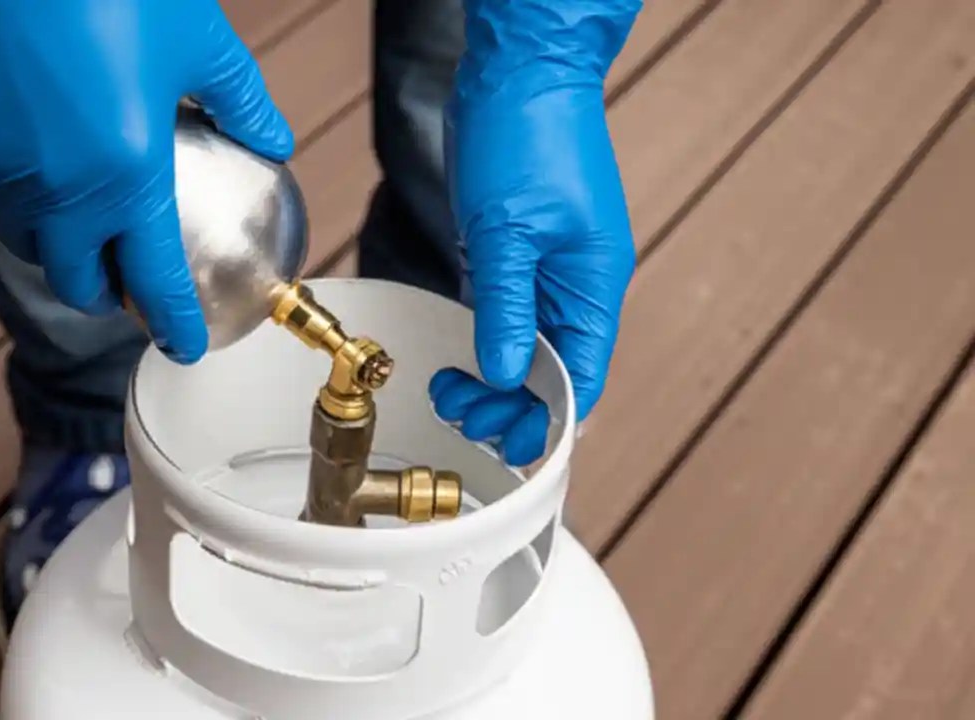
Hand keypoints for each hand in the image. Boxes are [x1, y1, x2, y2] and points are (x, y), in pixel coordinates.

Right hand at [0, 0, 292, 363]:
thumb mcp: (200, 42)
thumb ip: (241, 103)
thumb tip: (274, 141)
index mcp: (127, 179)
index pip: (153, 281)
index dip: (171, 323)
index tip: (184, 347)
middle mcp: (58, 193)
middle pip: (77, 280)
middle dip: (104, 293)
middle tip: (120, 278)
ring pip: (24, 241)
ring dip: (55, 246)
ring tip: (75, 222)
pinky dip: (5, 196)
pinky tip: (24, 168)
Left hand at [431, 0, 640, 462]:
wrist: (520, 71)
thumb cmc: (528, 137)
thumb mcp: (508, 231)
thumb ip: (506, 307)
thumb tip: (506, 375)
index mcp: (593, 287)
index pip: (579, 378)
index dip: (545, 419)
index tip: (506, 444)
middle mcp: (577, 286)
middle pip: (555, 371)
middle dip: (512, 406)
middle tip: (463, 417)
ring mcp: (550, 270)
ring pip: (529, 347)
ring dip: (496, 379)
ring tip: (453, 394)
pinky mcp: (520, 251)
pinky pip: (511, 314)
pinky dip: (489, 341)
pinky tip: (463, 357)